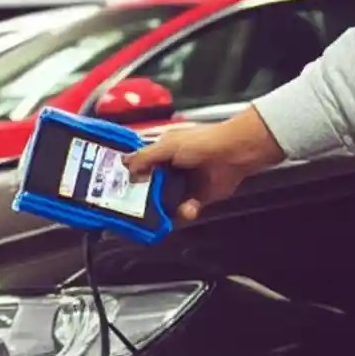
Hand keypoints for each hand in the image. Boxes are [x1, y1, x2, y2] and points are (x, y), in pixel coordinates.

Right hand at [123, 108, 284, 220]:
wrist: (236, 152)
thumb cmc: (202, 142)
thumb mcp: (167, 146)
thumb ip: (144, 157)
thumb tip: (126, 168)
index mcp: (162, 151)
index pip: (140, 164)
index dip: (130, 175)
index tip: (118, 187)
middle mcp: (171, 168)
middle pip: (150, 186)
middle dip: (143, 197)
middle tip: (135, 208)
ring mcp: (185, 183)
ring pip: (165, 201)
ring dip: (164, 208)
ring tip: (161, 213)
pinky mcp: (199, 197)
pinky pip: (185, 209)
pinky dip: (185, 212)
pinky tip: (187, 210)